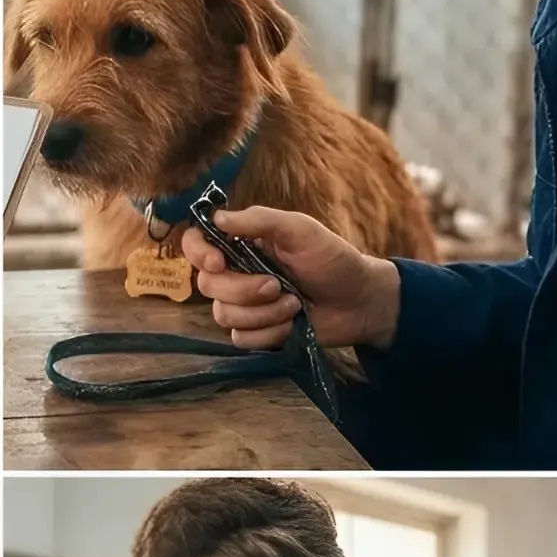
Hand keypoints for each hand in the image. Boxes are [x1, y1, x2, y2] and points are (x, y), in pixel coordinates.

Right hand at [179, 206, 401, 350]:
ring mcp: (243, 306)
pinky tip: (292, 324)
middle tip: (278, 286)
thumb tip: (218, 217)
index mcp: (241, 245)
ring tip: (294, 305)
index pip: (196, 244)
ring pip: (223, 315)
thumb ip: (260, 220)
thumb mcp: (301, 230)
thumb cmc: (333, 260)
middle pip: (208, 286)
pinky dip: (269, 333)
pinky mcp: (255, 333)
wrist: (360, 302)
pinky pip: (241, 339)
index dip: (198, 254)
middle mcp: (236, 274)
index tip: (218, 262)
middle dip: (244, 290)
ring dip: (263, 313)